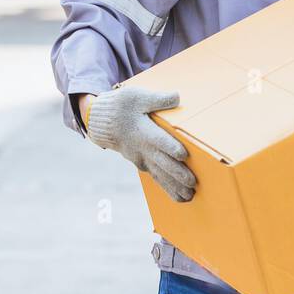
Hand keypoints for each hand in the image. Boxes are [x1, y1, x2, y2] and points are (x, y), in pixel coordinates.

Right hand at [84, 87, 196, 201]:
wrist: (100, 122)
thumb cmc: (121, 106)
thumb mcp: (137, 96)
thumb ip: (158, 99)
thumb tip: (177, 96)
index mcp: (143, 131)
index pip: (158, 141)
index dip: (170, 147)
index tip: (183, 155)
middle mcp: (143, 148)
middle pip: (162, 162)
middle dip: (177, 173)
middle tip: (192, 183)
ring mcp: (141, 158)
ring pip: (160, 175)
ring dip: (174, 186)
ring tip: (189, 196)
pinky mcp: (142, 163)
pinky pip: (156, 177)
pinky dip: (167, 188)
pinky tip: (180, 197)